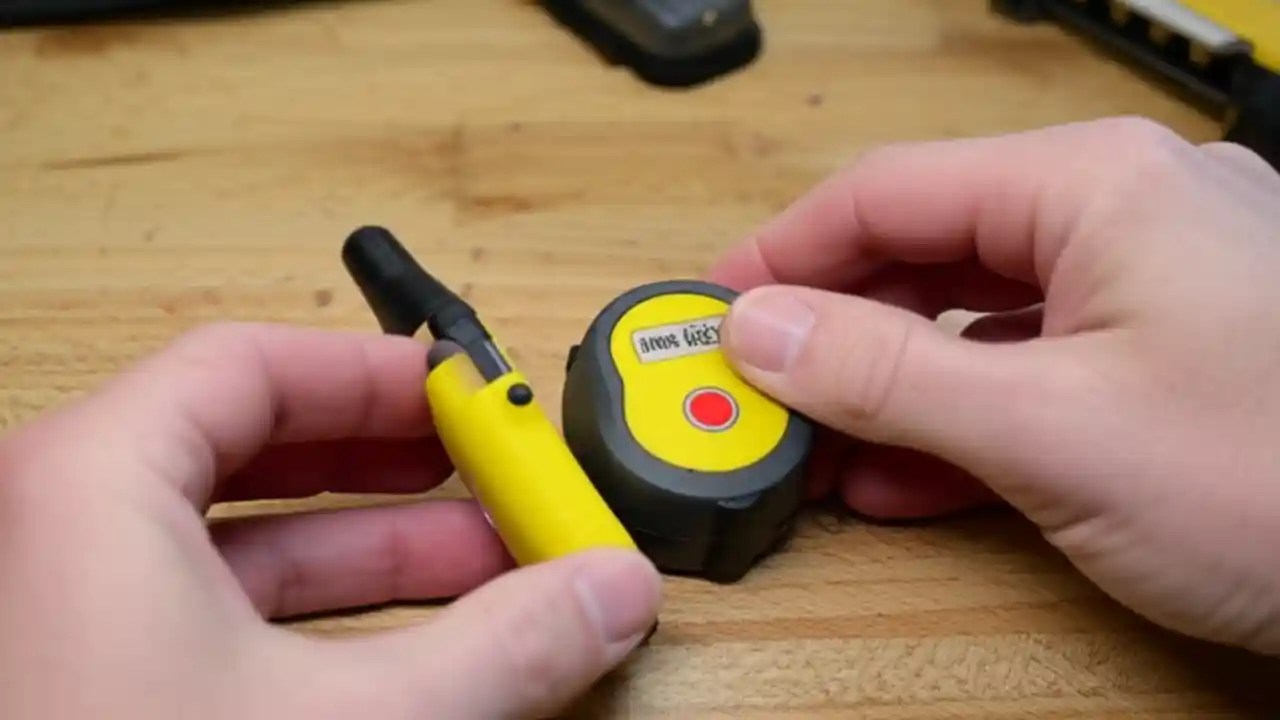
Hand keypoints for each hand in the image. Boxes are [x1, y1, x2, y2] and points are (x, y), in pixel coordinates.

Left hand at [0, 323, 661, 718]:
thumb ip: (499, 648)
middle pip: (248, 441)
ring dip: (370, 542)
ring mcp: (67, 619)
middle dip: (387, 459)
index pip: (252, 365)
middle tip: (485, 468)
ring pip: (237, 538)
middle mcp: (57, 540)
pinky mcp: (91, 687)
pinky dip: (318, 614)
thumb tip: (604, 593)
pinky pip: (215, 612)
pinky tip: (411, 642)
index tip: (467, 394)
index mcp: (86, 491)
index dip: (378, 373)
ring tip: (483, 559)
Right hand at [707, 117, 1279, 655]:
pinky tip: (904, 477)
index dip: (781, 256)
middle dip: (830, 331)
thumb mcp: (1049, 431)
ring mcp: (1149, 285)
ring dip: (887, 388)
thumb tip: (757, 331)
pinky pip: (1028, 369)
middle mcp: (1121, 212)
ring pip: (972, 317)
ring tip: (813, 451)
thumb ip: (886, 375)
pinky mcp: (1163, 356)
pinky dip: (959, 422)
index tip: (708, 315)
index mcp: (1094, 185)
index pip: (887, 193)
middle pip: (926, 251)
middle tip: (751, 394)